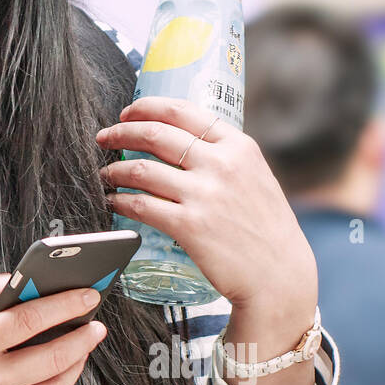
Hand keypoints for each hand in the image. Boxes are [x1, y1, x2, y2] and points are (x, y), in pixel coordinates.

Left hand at [96, 97, 317, 349]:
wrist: (280, 277)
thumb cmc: (267, 231)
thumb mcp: (256, 178)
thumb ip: (226, 158)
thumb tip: (184, 144)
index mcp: (238, 147)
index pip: (183, 111)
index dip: (146, 107)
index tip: (128, 113)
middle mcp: (221, 164)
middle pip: (155, 134)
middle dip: (121, 133)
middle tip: (104, 137)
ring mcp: (204, 194)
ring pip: (141, 169)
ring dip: (114, 169)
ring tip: (106, 174)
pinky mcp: (189, 226)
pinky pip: (140, 205)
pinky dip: (119, 199)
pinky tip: (112, 200)